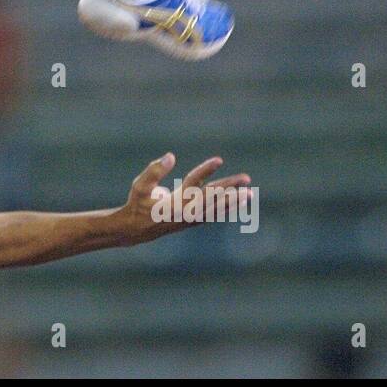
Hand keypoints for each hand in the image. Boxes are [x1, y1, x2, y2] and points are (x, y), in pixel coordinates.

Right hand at [115, 153, 252, 244]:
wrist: (136, 229)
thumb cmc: (137, 204)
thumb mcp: (139, 185)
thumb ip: (154, 170)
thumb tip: (171, 156)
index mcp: (175, 201)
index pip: (194, 183)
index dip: (206, 170)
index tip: (219, 160)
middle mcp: (186, 211)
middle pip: (212, 197)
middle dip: (229, 187)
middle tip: (247, 179)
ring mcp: (191, 218)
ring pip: (216, 208)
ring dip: (233, 201)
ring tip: (250, 194)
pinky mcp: (192, 221)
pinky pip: (214, 215)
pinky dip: (227, 209)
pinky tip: (239, 203)